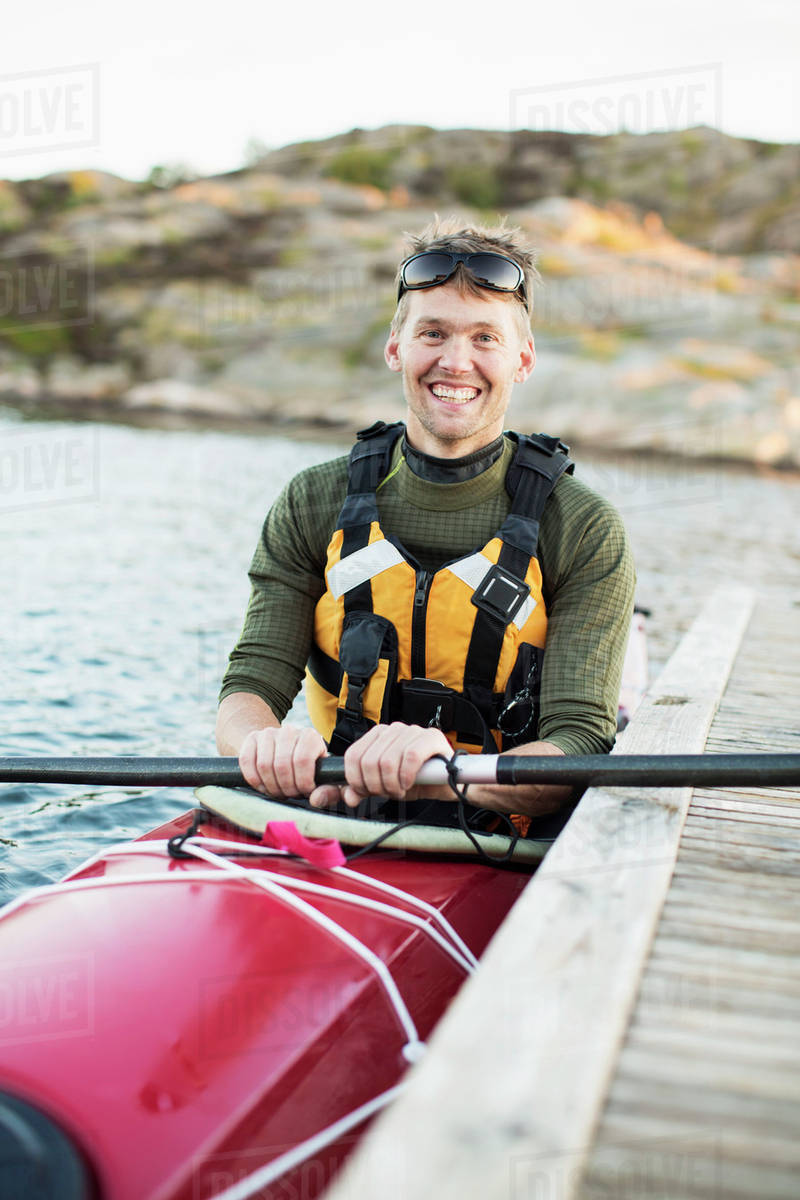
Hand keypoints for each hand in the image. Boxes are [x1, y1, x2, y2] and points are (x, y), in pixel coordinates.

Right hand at [238, 725, 341, 808]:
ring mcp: (269, 732)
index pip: (302, 761)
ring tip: (279, 791)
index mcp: (310, 736)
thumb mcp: (324, 777)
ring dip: (270, 786)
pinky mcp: (252, 738)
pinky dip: (253, 779)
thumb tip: (316, 799)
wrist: (287, 750)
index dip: (302, 783)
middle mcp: (289, 730)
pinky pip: (247, 761)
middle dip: (285, 788)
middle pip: (281, 766)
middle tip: (290, 795)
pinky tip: (263, 786)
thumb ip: (328, 790)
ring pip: (264, 765)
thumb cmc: (310, 768)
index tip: (304, 792)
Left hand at [338, 723, 453, 808]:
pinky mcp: (431, 737)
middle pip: (369, 761)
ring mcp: (412, 731)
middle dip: (376, 786)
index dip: (356, 779)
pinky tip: (410, 783)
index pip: (353, 756)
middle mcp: (393, 729)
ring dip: (393, 784)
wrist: (447, 782)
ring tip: (401, 789)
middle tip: (389, 792)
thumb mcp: (384, 786)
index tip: (367, 792)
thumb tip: (349, 797)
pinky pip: (410, 757)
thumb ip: (363, 790)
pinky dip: (406, 776)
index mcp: (377, 736)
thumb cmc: (416, 780)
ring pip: (388, 761)